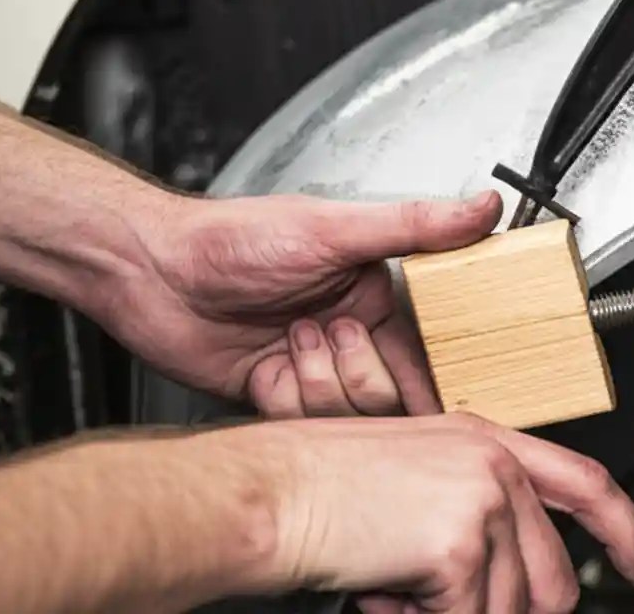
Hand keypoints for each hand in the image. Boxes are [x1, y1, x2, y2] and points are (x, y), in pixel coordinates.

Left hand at [105, 190, 501, 416]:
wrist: (149, 271)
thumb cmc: (235, 239)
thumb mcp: (334, 228)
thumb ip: (416, 225)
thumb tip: (484, 207)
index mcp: (374, 296)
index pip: (428, 350)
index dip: (437, 374)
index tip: (447, 391)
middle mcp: (349, 335)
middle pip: (394, 392)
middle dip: (366, 373)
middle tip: (334, 334)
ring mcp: (314, 369)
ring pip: (352, 414)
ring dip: (321, 380)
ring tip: (292, 339)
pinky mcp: (278, 398)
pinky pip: (309, 427)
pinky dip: (292, 402)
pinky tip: (271, 366)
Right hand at [216, 413, 633, 611]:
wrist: (264, 493)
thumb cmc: (316, 485)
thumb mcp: (414, 480)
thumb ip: (473, 509)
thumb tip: (511, 577)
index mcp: (486, 441)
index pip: (587, 482)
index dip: (623, 528)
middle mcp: (495, 464)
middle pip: (553, 576)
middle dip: (509, 612)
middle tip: (439, 605)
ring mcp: (484, 500)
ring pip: (509, 611)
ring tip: (389, 589)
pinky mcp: (461, 544)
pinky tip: (381, 595)